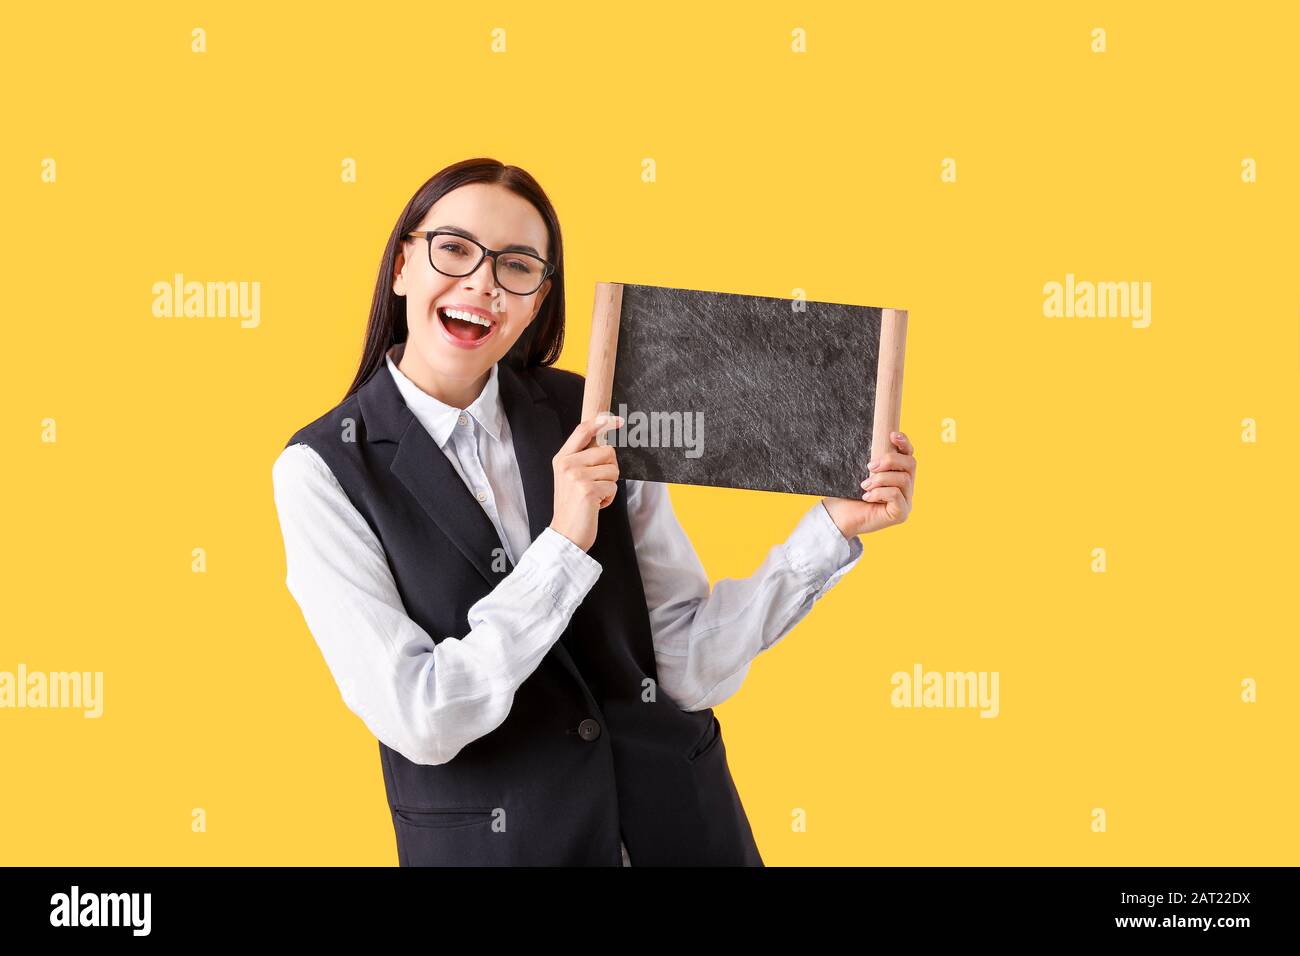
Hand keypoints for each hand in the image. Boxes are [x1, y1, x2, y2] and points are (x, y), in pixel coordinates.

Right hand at [548, 412, 623, 551]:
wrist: (565, 534)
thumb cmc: (572, 507)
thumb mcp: (570, 478)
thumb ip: (583, 459)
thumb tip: (605, 443)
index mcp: (562, 458)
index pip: (582, 430)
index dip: (601, 422)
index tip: (616, 420)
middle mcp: (567, 465)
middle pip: (607, 451)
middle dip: (609, 469)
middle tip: (595, 485)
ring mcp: (576, 477)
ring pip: (613, 469)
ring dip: (609, 485)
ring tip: (594, 496)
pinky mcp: (588, 490)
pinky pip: (613, 486)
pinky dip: (609, 498)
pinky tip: (595, 505)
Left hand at [821, 431, 915, 538]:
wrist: (839, 517)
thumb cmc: (848, 494)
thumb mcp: (860, 472)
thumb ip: (873, 459)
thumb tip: (880, 436)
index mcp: (898, 474)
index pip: (909, 454)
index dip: (904, 443)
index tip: (891, 435)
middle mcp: (906, 487)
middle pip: (911, 464)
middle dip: (890, 460)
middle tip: (870, 466)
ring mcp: (906, 501)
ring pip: (904, 480)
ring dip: (881, 479)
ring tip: (864, 485)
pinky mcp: (901, 514)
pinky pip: (897, 495)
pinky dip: (880, 493)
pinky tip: (867, 497)